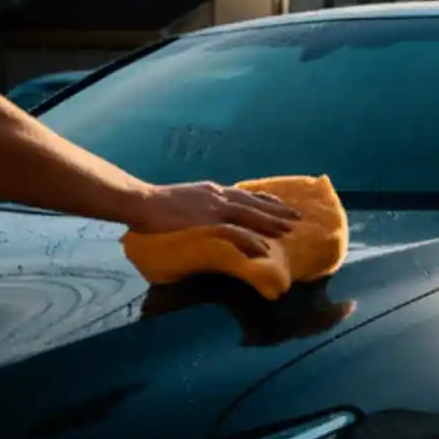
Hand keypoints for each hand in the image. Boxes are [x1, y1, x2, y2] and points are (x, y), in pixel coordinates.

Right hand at [125, 182, 300, 240]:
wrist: (140, 202)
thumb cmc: (156, 204)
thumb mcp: (184, 200)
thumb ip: (199, 206)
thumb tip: (206, 215)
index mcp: (212, 191)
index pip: (244, 194)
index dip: (264, 200)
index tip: (280, 204)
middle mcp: (218, 195)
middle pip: (254, 202)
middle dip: (277, 209)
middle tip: (297, 216)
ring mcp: (214, 207)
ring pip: (251, 213)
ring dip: (272, 221)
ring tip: (291, 228)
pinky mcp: (208, 220)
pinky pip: (236, 231)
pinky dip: (252, 238)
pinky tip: (265, 247)